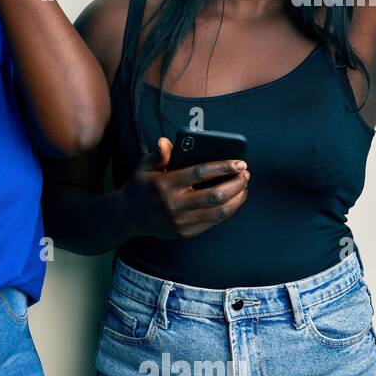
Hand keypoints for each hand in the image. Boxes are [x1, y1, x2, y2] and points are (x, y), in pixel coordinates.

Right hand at [117, 137, 248, 239]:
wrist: (129, 217)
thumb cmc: (142, 186)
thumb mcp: (144, 166)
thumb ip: (158, 154)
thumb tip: (166, 142)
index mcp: (164, 185)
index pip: (199, 173)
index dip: (222, 167)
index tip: (239, 162)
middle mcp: (173, 205)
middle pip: (214, 195)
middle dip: (236, 183)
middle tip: (245, 174)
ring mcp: (181, 221)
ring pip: (218, 211)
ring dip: (237, 198)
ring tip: (244, 186)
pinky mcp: (186, 233)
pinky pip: (214, 222)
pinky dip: (229, 210)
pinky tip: (235, 200)